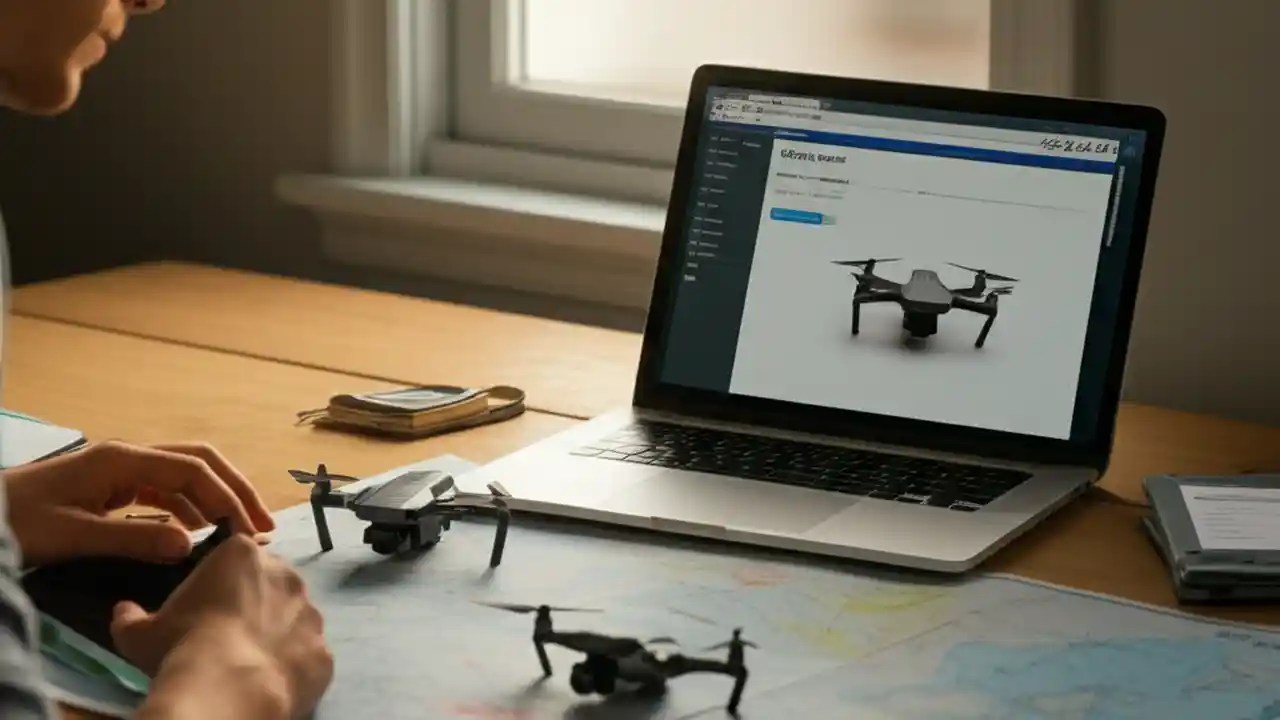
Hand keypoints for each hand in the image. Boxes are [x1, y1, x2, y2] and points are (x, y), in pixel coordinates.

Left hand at [2, 440, 273, 565]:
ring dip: (217, 498)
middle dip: (234, 489)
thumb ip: (133, 538)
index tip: (247, 530)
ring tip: (242, 530)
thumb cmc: (19, 523)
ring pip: (186, 474)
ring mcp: (122, 468)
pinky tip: (199, 531)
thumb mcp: (73, 536)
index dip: (225, 498)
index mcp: (122, 459)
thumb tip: (190, 544)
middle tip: (263, 524)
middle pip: (199, 461)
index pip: (192, 470)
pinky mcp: (114, 485)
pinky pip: (165, 489)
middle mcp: (129, 455)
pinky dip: (191, 507)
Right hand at [117, 535, 332, 719]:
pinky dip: (294, 667)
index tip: (206, 607)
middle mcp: (287, 576)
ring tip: (250, 663)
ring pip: (295, 619)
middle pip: (272, 584)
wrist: (226, 688)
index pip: (236, 557)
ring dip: (279, 635)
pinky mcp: (325, 652)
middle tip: (229, 635)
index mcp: (243, 555)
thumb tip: (122, 612)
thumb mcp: (140, 632)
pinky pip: (309, 656)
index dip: (221, 582)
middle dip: (256, 603)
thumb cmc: (181, 646)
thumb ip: (132, 618)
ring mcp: (312, 614)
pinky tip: (271, 683)